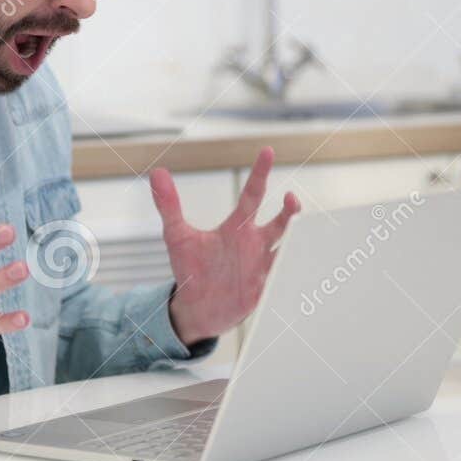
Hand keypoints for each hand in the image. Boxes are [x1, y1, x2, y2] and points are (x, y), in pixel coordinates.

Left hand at [153, 146, 300, 345]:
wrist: (197, 308)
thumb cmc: (191, 269)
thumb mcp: (177, 236)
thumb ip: (169, 206)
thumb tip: (157, 173)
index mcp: (237, 228)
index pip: (253, 194)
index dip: (260, 173)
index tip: (267, 151)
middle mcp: (254, 243)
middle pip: (280, 222)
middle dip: (289, 210)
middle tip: (291, 199)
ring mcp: (261, 266)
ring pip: (287, 248)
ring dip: (295, 241)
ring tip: (300, 232)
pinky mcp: (263, 288)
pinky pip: (283, 276)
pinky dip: (293, 270)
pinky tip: (303, 264)